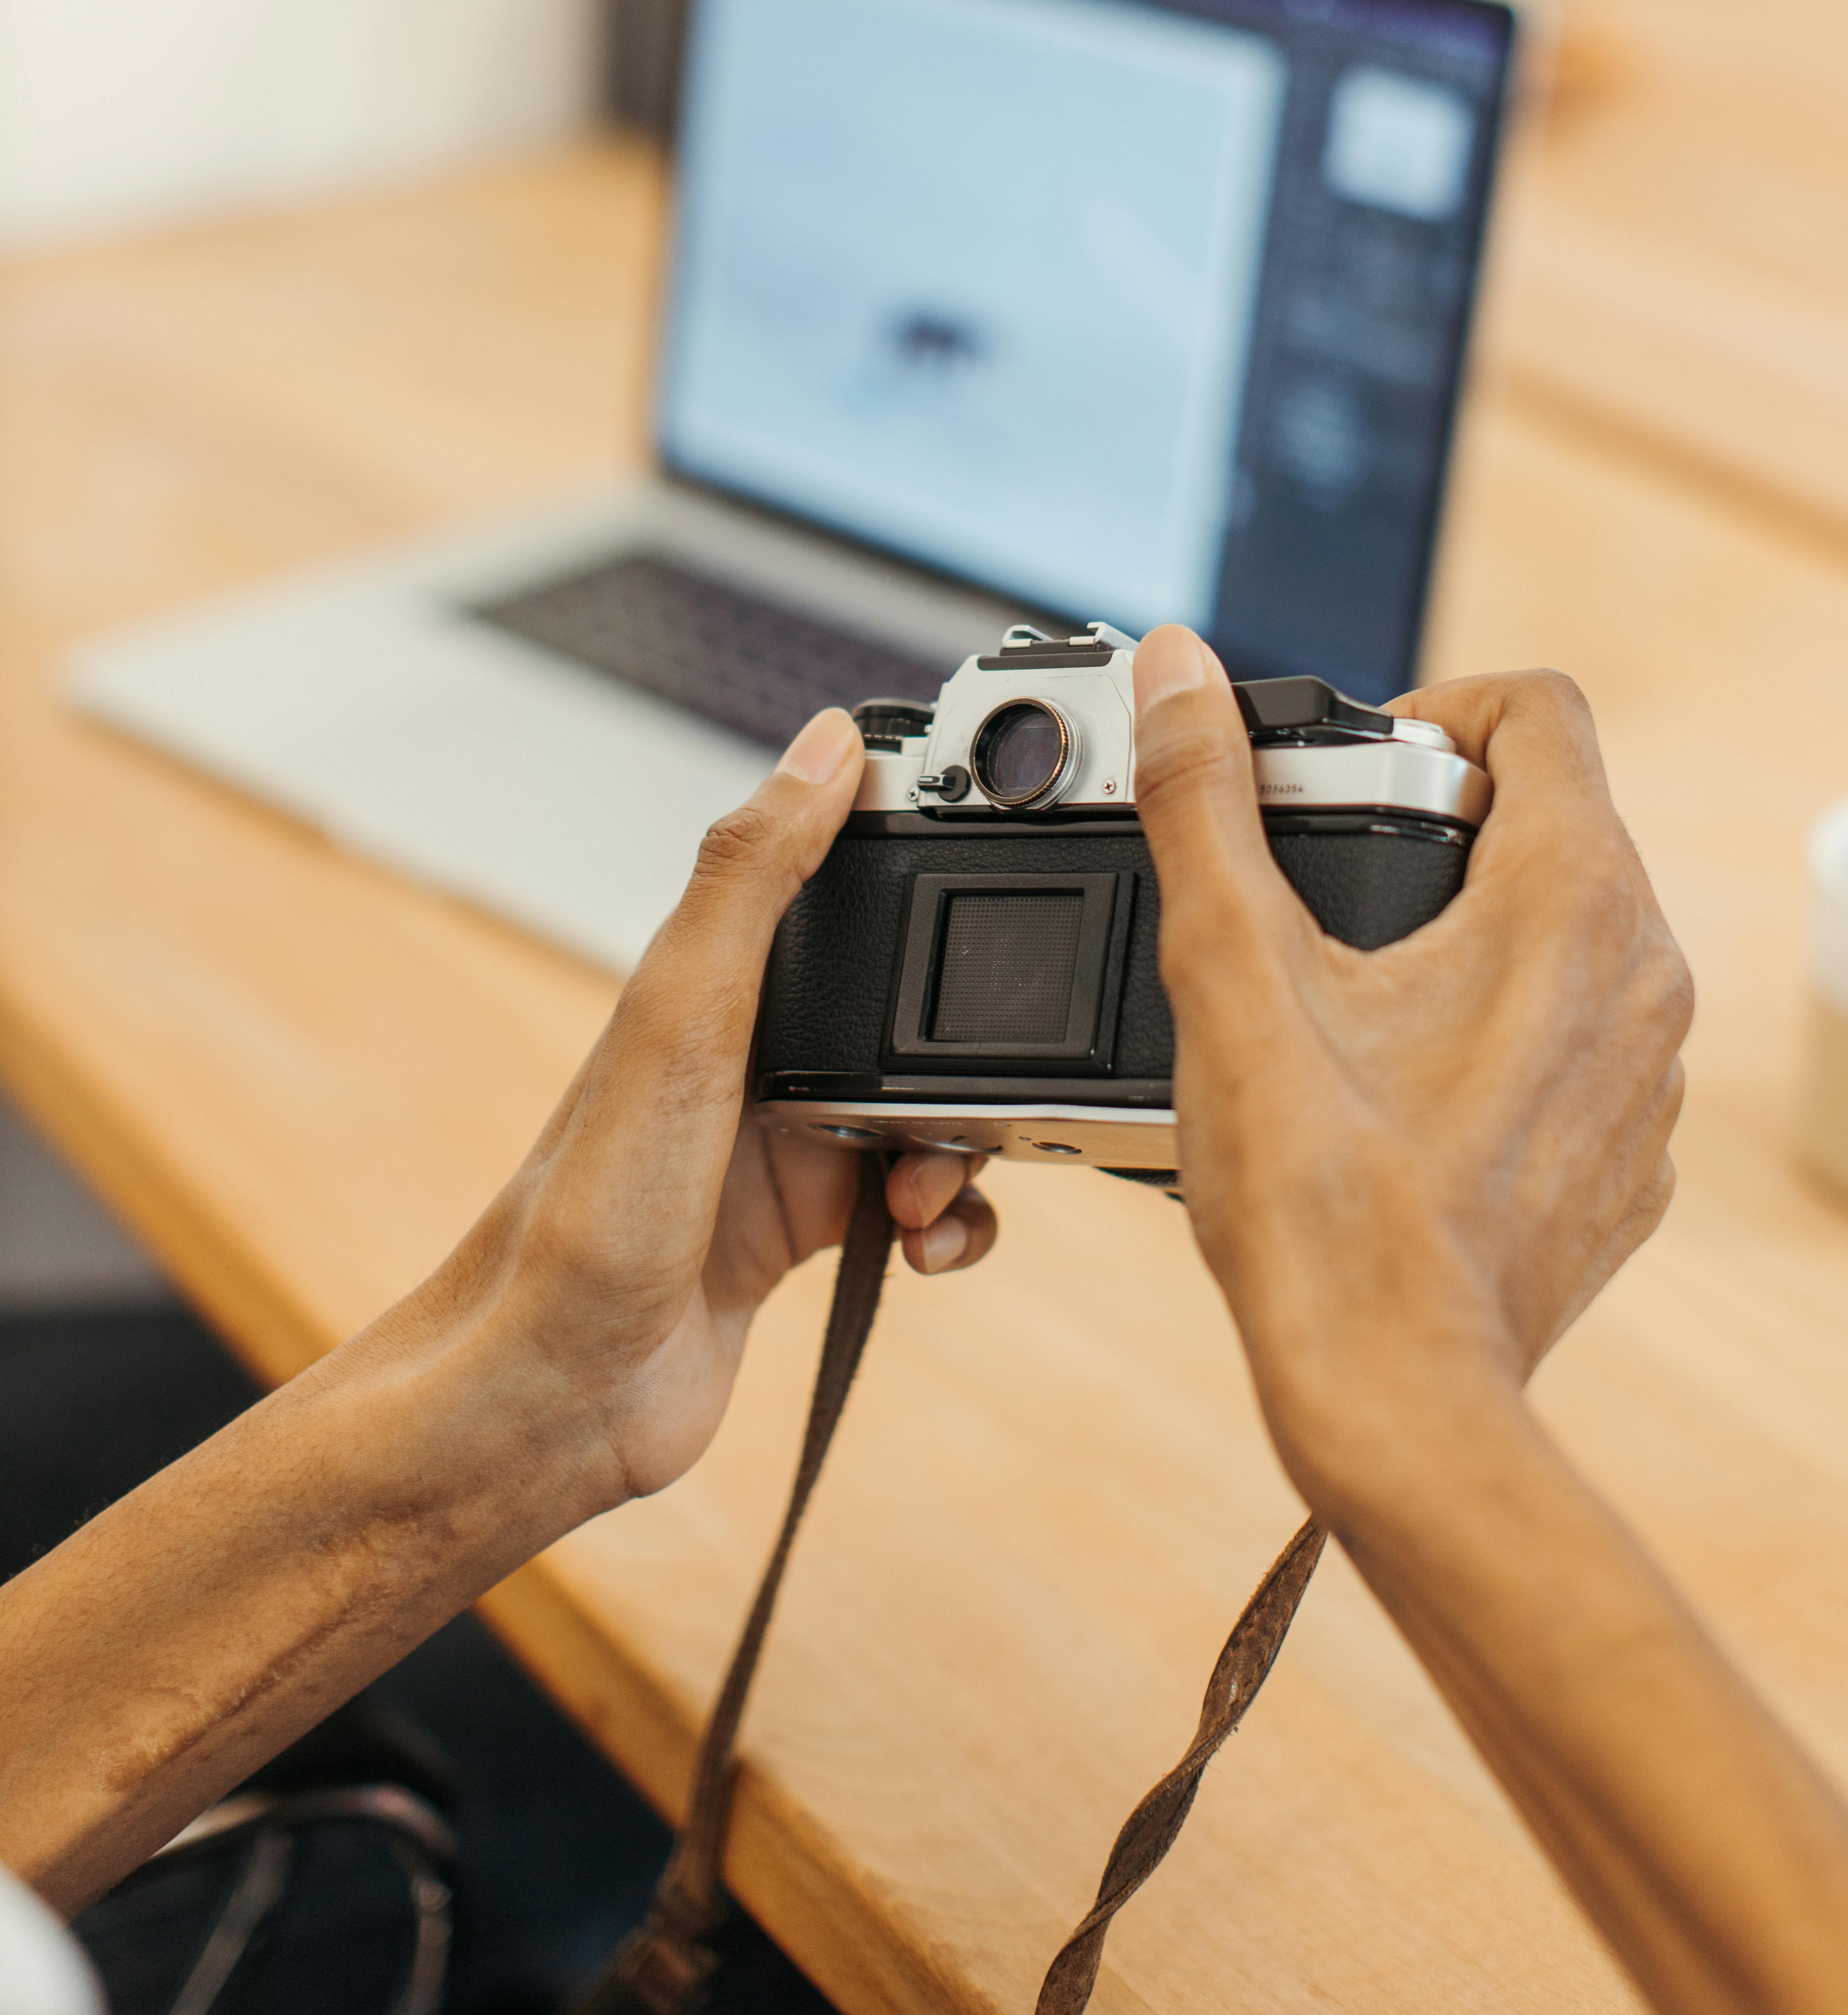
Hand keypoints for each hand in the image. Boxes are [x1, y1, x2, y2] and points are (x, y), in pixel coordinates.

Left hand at [421, 707, 997, 1507]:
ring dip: (964, 1149)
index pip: (847, 880)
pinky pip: (923, 1201)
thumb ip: (754, 876)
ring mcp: (786, 1140)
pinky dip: (949, 1223)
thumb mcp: (683, 1016)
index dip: (926, 866)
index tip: (1005, 856)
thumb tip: (827, 739)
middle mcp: (757, 1049)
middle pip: (915, 1005)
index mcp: (722, 979)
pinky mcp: (807, 1228)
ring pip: (934, 1107)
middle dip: (971, 1049)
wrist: (551, 1399)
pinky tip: (924, 1251)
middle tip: (976, 1101)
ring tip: (926, 1198)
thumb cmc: (588, 1214)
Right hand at [1129, 629, 1689, 1520]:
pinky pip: (1574, 1039)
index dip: (1434, 708)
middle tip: (1319, 887)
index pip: (1535, 710)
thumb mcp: (1233, 970)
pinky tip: (1399, 1090)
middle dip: (1432, 823)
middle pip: (1549, 817)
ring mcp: (1649, 1075)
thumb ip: (1202, 802)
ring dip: (1464, 928)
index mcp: (1574, 900)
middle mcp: (1644, 975)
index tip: (1352, 779)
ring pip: (1565, 930)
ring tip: (1348, 995)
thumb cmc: (1323, 1203)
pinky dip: (1494, 1031)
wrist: (1396, 1403)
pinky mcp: (1627, 1156)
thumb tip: (1177, 673)